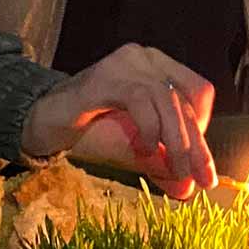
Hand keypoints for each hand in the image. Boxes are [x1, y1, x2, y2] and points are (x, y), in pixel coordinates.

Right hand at [19, 44, 216, 198]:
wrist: (44, 123)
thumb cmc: (91, 130)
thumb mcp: (133, 150)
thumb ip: (161, 165)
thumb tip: (188, 192)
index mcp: (159, 66)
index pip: (197, 92)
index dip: (203, 129)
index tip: (200, 165)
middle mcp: (145, 56)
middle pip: (185, 99)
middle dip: (195, 144)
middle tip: (201, 180)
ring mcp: (124, 62)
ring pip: (166, 99)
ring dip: (175, 141)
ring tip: (174, 171)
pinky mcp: (104, 76)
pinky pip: (139, 98)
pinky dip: (148, 128)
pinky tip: (142, 148)